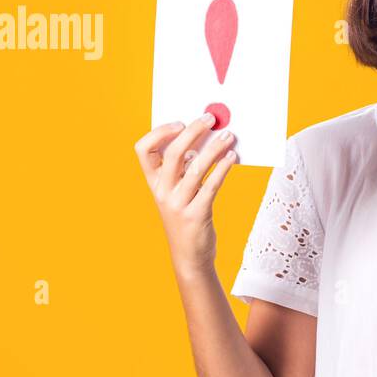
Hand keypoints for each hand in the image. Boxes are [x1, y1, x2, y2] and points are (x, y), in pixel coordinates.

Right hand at [133, 113, 238, 276]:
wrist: (189, 257)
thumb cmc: (186, 219)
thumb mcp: (177, 194)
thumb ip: (183, 170)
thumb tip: (203, 139)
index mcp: (153, 183)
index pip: (143, 150)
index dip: (159, 132)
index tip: (179, 122)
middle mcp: (162, 192)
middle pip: (173, 153)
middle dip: (193, 131)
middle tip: (210, 119)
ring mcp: (178, 204)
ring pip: (196, 167)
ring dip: (215, 148)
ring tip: (229, 136)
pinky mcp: (196, 214)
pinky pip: (212, 185)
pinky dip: (223, 168)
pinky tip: (232, 158)